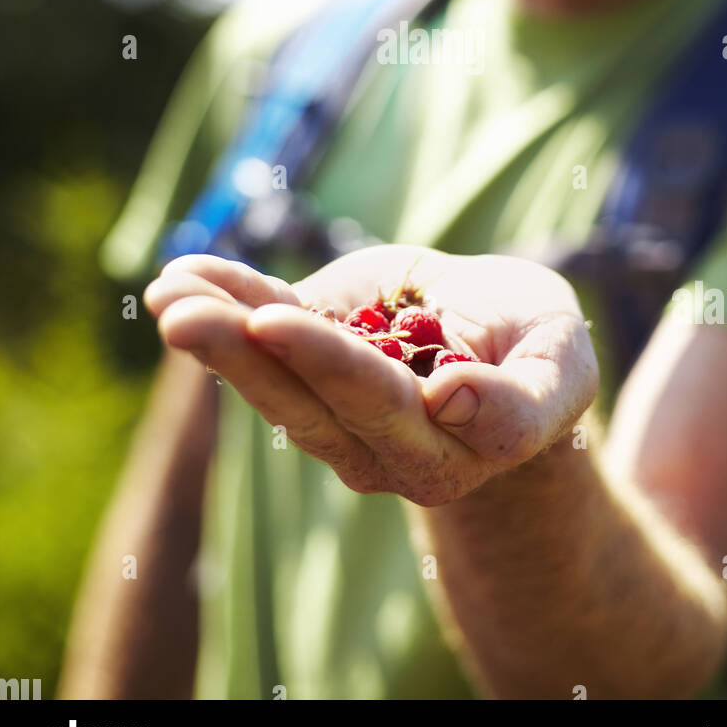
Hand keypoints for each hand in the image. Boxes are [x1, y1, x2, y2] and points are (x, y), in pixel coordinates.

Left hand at [143, 245, 597, 505]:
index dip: (329, 363)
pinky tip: (179, 275)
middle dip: (241, 352)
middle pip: (301, 398)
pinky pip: (260, 333)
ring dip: (212, 333)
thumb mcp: (560, 369)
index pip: (376, 404)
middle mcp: (373, 443)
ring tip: (165, 294)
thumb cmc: (540, 353)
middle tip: (183, 315)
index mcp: (441, 451)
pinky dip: (221, 300)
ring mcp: (332, 404)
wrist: (504, 339)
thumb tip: (451, 401)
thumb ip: (522, 404)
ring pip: (268, 373)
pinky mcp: (307, 355)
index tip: (277, 322)